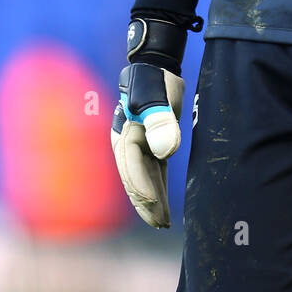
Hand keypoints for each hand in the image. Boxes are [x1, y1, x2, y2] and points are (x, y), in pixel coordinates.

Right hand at [110, 17, 186, 228]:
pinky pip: (153, 173)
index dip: (143, 187)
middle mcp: (128, 145)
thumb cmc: (155, 81)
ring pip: (145, 181)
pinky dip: (158, 190)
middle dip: (147, 203)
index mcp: (125, 135)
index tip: (156, 204)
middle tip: (161, 223)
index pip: (133, 166)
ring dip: (153, 202)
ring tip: (163, 223)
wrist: (155, 67)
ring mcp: (139, 147)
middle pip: (135, 180)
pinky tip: (165, 207)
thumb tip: (165, 152)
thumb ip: (161, 121)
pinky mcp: (151, 147)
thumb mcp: (157, 96)